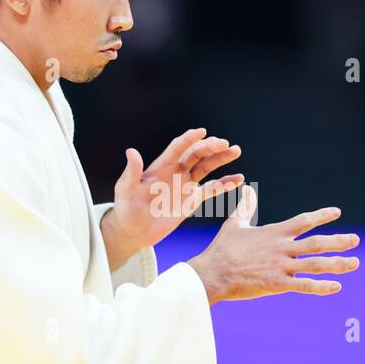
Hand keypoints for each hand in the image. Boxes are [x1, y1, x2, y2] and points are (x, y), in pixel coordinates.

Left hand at [103, 128, 243, 267]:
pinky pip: (211, 189)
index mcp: (161, 167)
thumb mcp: (125, 191)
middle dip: (210, 147)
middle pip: (196, 154)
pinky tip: (239, 179)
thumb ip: (131, 172)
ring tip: (236, 150)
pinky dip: (225, 184)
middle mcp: (175, 172)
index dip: (189, 139)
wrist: (134, 231)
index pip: (178, 148)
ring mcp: (185, 185)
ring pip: (206, 167)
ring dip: (220, 158)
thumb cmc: (126, 209)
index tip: (202, 132)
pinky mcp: (191, 200)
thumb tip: (131, 151)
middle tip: (225, 144)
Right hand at [186, 186, 359, 303]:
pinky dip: (322, 287)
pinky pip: (304, 285)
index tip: (336, 213)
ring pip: (315, 264)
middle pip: (317, 243)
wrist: (212, 273)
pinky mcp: (277, 284)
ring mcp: (281, 266)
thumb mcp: (234, 224)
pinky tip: (337, 287)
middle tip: (356, 240)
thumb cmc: (222, 249)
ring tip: (355, 263)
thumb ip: (245, 207)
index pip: (303, 221)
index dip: (321, 216)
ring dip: (337, 263)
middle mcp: (282, 248)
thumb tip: (248, 188)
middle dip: (338, 241)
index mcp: (274, 233)